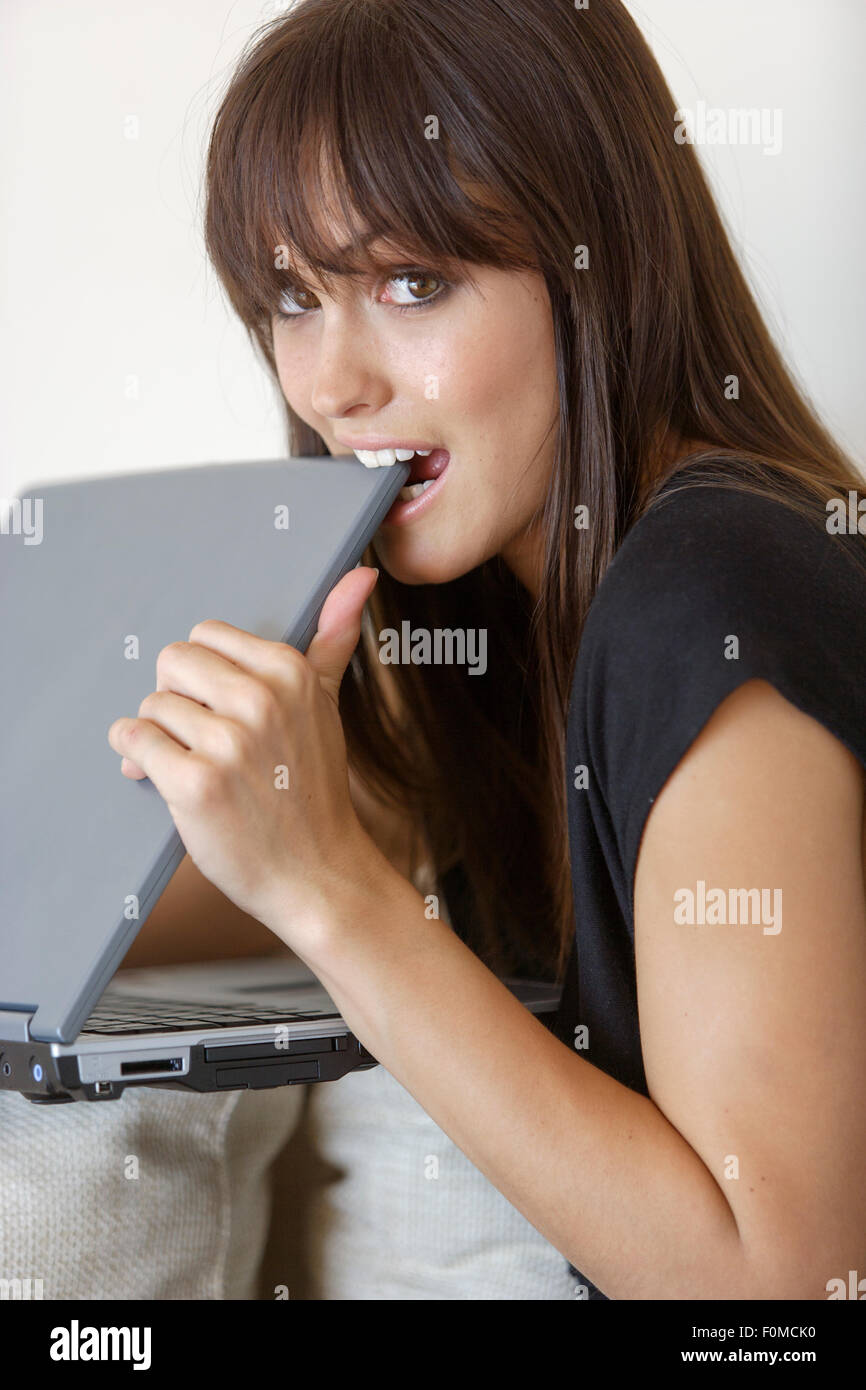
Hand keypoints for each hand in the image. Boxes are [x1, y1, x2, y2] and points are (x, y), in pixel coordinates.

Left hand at [107, 566, 379, 944]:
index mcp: (290, 672)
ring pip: (152, 705)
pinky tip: (158, 775)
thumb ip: (334, 638)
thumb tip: (362, 573)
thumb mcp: (326, 706)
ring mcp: (228, 743)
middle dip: (177, 699)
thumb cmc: (312, 787)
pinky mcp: (195, 784)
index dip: (204, 674)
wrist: (316, 873)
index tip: (220, 706)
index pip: (206, 635)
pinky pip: (135, 741)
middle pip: (173, 662)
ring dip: (159, 736)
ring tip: (190, 764)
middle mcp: (261, 700)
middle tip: (201, 736)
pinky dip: (136, 758)